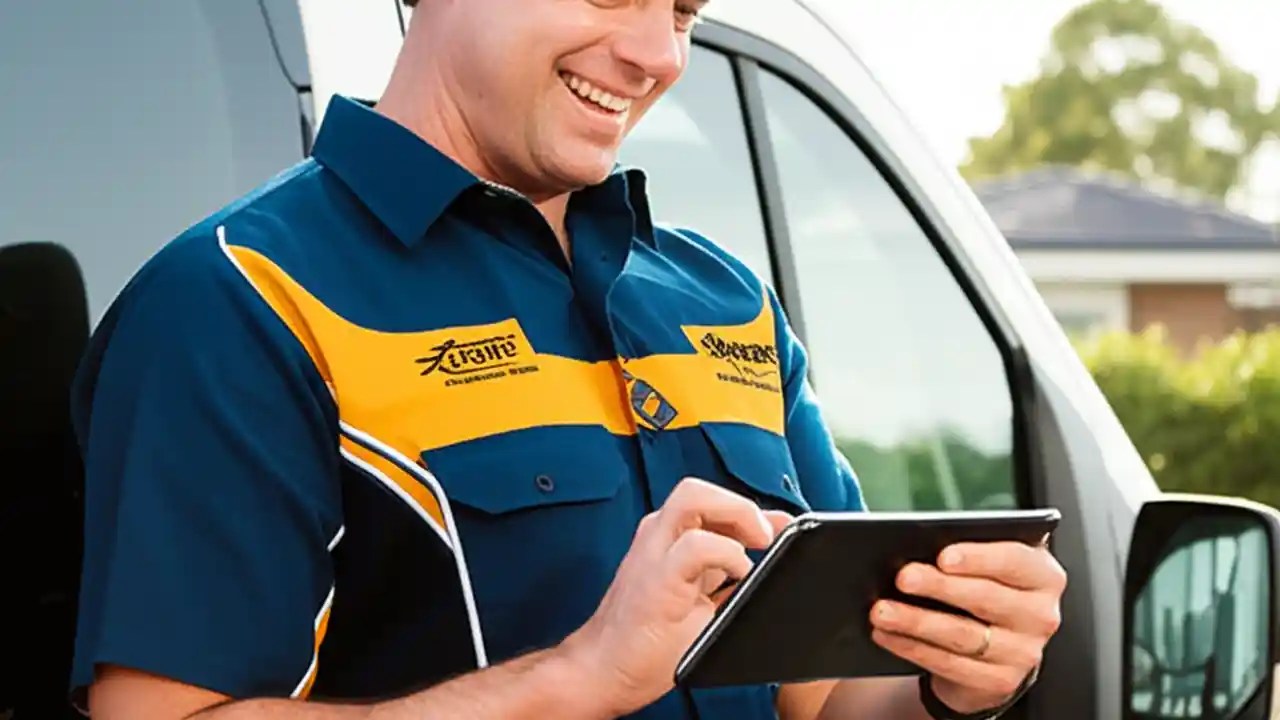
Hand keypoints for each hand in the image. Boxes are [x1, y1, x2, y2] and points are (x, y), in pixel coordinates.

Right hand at [558, 478, 790, 716]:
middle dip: (742, 505)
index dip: (751, 510)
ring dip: (736, 514)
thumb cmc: (649, 637)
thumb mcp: (701, 594)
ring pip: (692, 497)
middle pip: (698, 488)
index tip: (782, 528)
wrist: (604, 669)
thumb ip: (729, 564)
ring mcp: (653, 552)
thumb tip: (770, 541)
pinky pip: (696, 545)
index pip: (711, 502)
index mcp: (668, 538)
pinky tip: (738, 574)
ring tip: (757, 544)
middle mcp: (658, 535)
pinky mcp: (656, 579)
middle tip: (766, 536)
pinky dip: (727, 553)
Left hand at [868, 539, 1066, 713]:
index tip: (943, 556)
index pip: (1015, 561)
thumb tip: (924, 542)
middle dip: (938, 586)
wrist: (1001, 648)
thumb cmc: (990, 590)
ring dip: (916, 621)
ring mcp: (1022, 652)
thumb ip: (972, 551)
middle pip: (984, 598)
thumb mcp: (992, 565)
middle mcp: (1040, 615)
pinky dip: (912, 648)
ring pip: (962, 634)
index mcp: (1043, 576)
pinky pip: (949, 664)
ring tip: (882, 610)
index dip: (978, 558)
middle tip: (903, 577)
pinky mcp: (999, 681)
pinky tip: (888, 635)